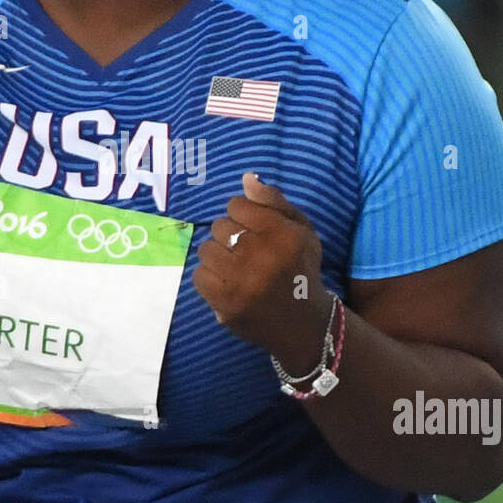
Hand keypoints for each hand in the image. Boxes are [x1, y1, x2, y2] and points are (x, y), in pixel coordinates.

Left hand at [192, 172, 331, 366]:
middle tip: (246, 252)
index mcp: (284, 234)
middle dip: (230, 236)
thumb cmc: (300, 269)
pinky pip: (199, 275)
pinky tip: (227, 283)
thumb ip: (273, 202)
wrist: (303, 323)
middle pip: (220, 226)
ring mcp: (243, 282)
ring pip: (207, 249)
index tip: (254, 230)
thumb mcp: (301, 230)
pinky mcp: (227, 304)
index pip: (237, 204)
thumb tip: (246, 178)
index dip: (242, 215)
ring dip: (218, 256)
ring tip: (235, 267)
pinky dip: (210, 277)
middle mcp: (263, 256)